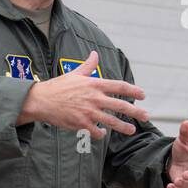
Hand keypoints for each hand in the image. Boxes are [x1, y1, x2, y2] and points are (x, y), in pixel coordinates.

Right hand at [18, 50, 148, 137]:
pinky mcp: (81, 123)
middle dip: (135, 111)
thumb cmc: (58, 86)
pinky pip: (95, 131)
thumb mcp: (75, 73)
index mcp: (94, 84)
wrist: (41, 100)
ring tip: (132, 130)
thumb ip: (88, 66)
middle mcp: (94, 98)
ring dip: (123, 126)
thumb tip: (94, 54)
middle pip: (120, 105)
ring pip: (111, 121)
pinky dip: (100, 133)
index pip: (119, 86)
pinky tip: (102, 133)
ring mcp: (88, 112)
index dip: (133, 90)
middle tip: (146, 116)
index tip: (142, 95)